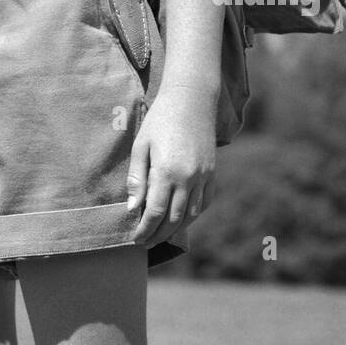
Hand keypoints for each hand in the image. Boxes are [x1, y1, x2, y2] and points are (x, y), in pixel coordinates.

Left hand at [126, 85, 215, 248]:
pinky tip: (182, 219)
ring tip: (161, 235)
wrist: (191, 100)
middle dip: (158, 235)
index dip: (144, 230)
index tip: (135, 240)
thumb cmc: (160, 120)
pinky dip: (193, 215)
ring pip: (191, 215)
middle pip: (173, 219)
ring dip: (175, 229)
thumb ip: (137, 178)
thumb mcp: (141, 145)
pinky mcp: (212, 172)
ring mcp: (203, 177)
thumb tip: (133, 209)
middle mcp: (188, 178)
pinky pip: (204, 202)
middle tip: (145, 244)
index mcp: (166, 171)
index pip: (155, 212)